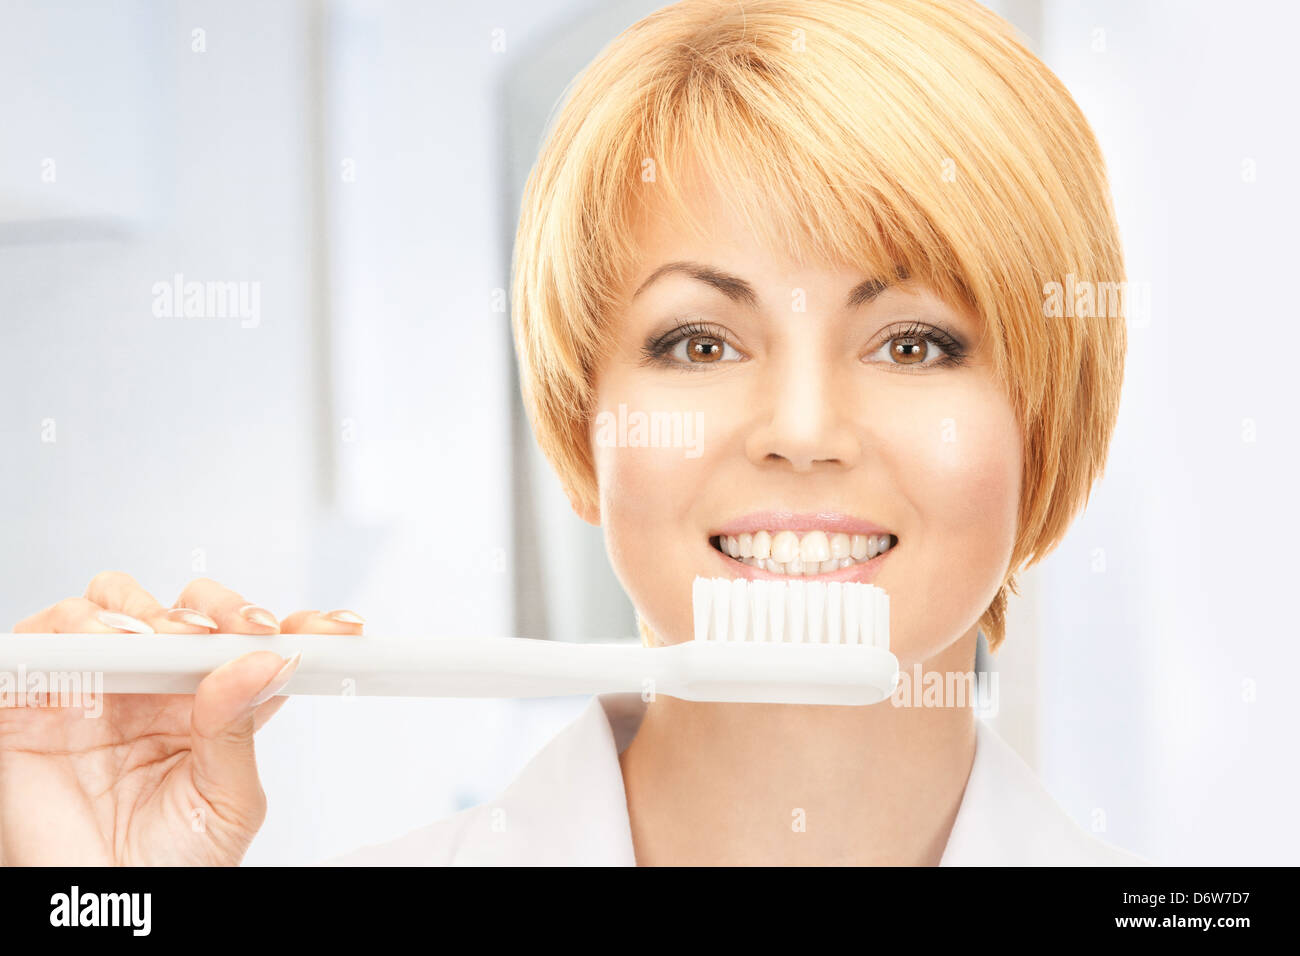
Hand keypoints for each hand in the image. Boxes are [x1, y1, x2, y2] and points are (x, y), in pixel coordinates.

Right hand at [0, 572, 363, 864]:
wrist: (102, 910)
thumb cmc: (165, 867)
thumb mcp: (224, 803)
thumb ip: (238, 731)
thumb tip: (264, 660)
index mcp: (212, 706)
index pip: (257, 646)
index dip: (299, 626)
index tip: (340, 628)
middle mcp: (155, 686)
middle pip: (189, 608)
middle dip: (225, 606)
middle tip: (250, 629)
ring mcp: (97, 686)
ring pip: (117, 602)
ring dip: (153, 607)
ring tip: (179, 637)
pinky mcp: (33, 696)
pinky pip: (46, 634)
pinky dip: (80, 623)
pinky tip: (118, 645)